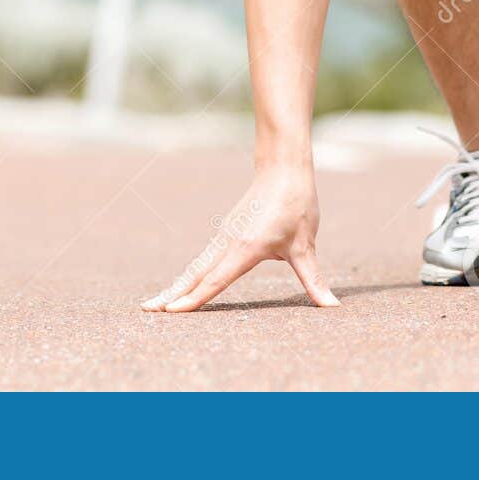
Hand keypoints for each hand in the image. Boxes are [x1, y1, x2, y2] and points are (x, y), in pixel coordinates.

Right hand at [140, 165, 339, 312]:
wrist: (283, 168)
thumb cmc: (295, 204)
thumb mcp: (305, 245)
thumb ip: (313, 280)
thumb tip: (332, 306)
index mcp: (246, 248)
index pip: (215, 280)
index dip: (194, 299)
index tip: (171, 312)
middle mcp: (228, 243)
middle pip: (195, 274)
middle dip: (172, 294)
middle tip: (147, 310)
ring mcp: (224, 236)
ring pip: (195, 266)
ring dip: (176, 284)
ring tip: (155, 302)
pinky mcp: (226, 232)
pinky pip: (202, 258)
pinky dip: (188, 273)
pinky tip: (182, 283)